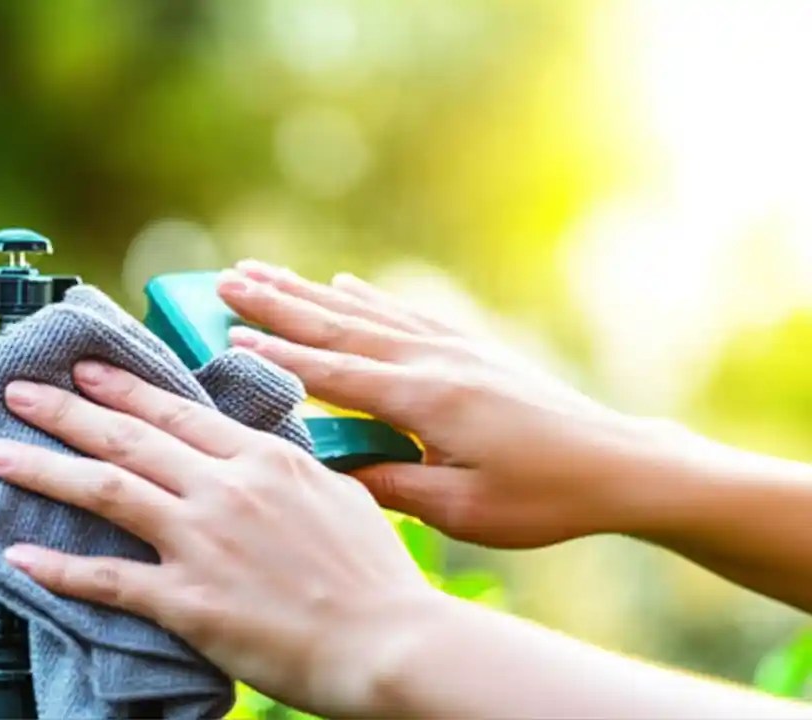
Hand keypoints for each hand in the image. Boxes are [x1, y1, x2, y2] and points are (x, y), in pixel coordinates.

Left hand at [0, 361, 439, 717]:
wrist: (392, 642)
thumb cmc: (374, 575)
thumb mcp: (337, 495)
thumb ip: (287, 467)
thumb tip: (260, 452)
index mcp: (262, 459)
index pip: (176, 411)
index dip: (121, 387)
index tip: (83, 368)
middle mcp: (225, 489)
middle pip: (127, 438)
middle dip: (65, 410)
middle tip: (18, 392)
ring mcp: (203, 542)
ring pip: (106, 491)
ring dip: (44, 468)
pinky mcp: (190, 601)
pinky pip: (109, 578)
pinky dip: (59, 566)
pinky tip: (19, 555)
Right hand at [217, 260, 683, 547]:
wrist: (619, 463)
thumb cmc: (544, 497)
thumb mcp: (463, 511)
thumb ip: (391, 485)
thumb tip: (327, 469)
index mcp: (427, 400)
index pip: (334, 374)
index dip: (277, 357)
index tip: (226, 335)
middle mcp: (434, 360)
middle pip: (338, 326)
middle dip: (276, 304)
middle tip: (223, 281)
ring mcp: (453, 347)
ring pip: (364, 312)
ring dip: (308, 292)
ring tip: (261, 271)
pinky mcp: (470, 349)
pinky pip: (404, 314)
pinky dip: (367, 297)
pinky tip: (343, 283)